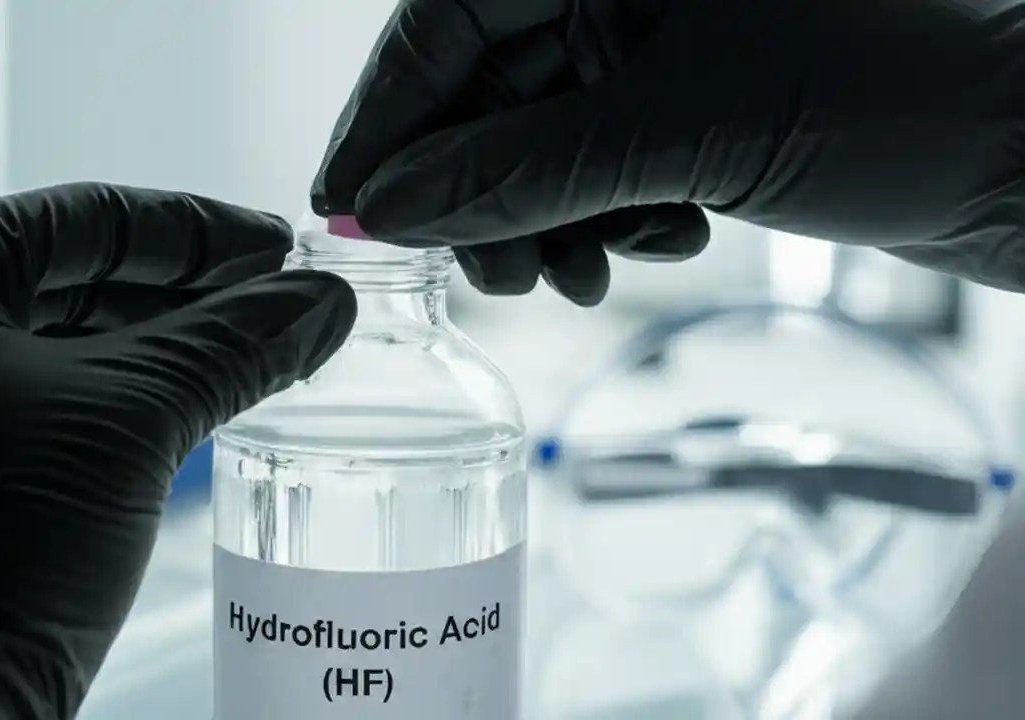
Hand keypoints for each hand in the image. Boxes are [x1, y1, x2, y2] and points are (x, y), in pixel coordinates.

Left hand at [0, 184, 355, 717]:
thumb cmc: (12, 546)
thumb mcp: (141, 416)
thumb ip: (238, 342)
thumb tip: (325, 304)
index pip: (73, 220)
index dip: (191, 229)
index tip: (273, 248)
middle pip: (54, 280)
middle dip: (174, 291)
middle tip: (268, 298)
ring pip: (36, 346)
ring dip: (144, 345)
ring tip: (240, 350)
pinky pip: (12, 404)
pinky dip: (97, 396)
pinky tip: (176, 401)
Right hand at [314, 0, 1024, 302]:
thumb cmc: (896, 97)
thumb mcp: (679, 133)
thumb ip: (518, 170)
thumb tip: (391, 206)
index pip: (447, 15)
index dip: (391, 114)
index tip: (349, 202)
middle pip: (488, 88)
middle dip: (483, 192)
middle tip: (492, 274)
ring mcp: (662, 38)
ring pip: (541, 139)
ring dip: (549, 220)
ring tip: (592, 274)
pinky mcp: (693, 97)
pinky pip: (601, 162)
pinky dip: (609, 216)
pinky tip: (659, 243)